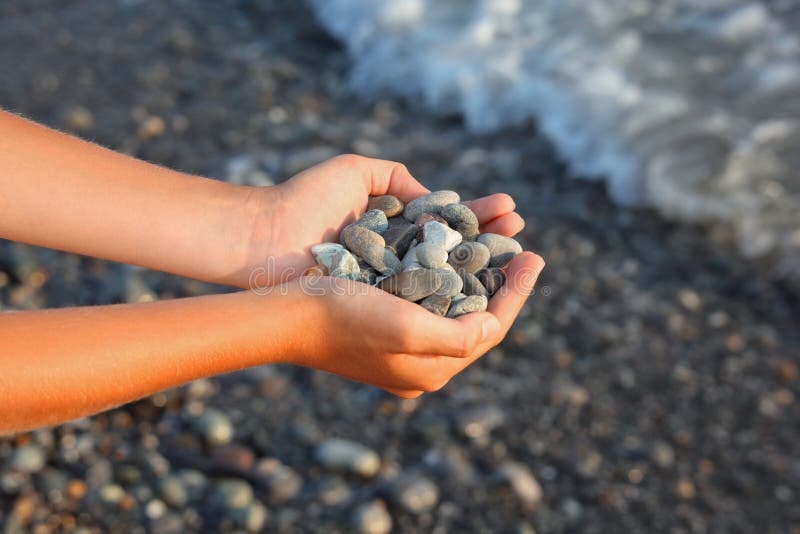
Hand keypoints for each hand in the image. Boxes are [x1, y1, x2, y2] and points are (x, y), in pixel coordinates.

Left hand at [241, 154, 525, 286]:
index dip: (480, 218)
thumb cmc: (305, 201)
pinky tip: (489, 283)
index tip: (510, 208)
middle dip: (492, 241)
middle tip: (522, 230)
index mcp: (393, 234)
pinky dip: (459, 294)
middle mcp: (395, 265)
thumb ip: (400, 179)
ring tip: (520, 250)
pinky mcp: (381, 314)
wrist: (263, 237)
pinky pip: (429, 306)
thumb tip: (438, 202)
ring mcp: (389, 292)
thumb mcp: (359, 172)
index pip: (448, 225)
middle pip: (455, 254)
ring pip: (449, 282)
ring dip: (486, 267)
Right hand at [288, 251, 544, 397]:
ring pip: (456, 306)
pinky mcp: (387, 324)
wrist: (288, 315)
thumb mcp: (408, 331)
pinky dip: (449, 275)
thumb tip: (494, 326)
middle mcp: (422, 362)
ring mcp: (403, 344)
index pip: (491, 329)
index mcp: (432, 370)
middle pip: (477, 318)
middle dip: (502, 282)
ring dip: (479, 275)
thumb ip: (459, 337)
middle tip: (523, 249)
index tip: (536, 256)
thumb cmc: (345, 320)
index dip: (518, 292)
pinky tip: (456, 254)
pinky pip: (431, 299)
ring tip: (498, 246)